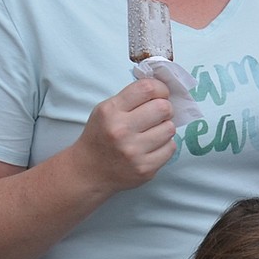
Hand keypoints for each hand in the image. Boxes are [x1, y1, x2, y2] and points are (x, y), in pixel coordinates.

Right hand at [72, 78, 176, 193]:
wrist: (88, 170)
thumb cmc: (100, 135)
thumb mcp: (106, 110)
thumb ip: (131, 98)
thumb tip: (163, 90)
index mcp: (111, 111)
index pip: (147, 88)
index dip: (160, 89)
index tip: (160, 94)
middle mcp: (121, 131)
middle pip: (163, 108)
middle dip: (165, 109)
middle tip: (158, 115)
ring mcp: (134, 152)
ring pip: (170, 128)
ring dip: (165, 128)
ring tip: (153, 132)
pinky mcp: (145, 169)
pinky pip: (171, 148)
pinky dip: (165, 145)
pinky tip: (152, 146)